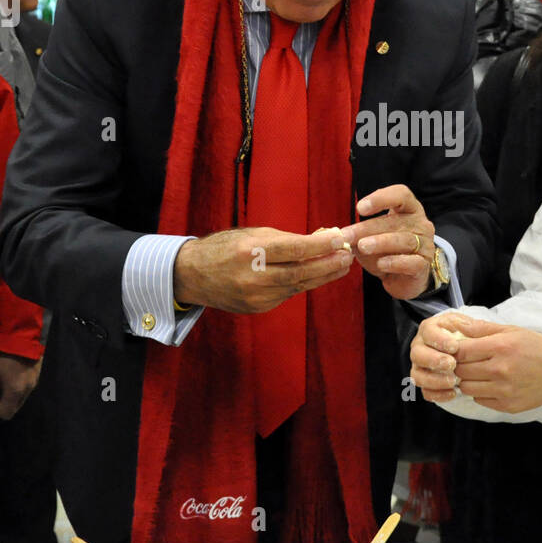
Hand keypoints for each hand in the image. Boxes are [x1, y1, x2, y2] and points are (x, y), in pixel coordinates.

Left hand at [0, 351, 41, 419]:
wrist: (19, 331)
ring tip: (4, 380)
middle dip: (5, 403)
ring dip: (13, 394)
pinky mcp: (39, 371)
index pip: (7, 414)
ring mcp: (36, 379)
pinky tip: (13, 372)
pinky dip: (20, 385)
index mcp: (16, 391)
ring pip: (23, 396)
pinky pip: (28, 385)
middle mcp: (29, 388)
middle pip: (16, 407)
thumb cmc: (0, 353)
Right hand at [173, 226, 353, 313]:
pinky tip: (317, 275)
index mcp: (250, 251)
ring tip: (341, 266)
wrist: (193, 274)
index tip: (340, 239)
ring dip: (322, 276)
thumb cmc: (225, 247)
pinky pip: (286, 295)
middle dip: (328, 265)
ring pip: (297, 286)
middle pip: (300, 273)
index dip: (321, 246)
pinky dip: (303, 284)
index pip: (294, 250)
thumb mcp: (253, 234)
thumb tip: (322, 238)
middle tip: (348, 257)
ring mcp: (254, 296)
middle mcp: (253, 276)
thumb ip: (287, 238)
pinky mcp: (256, 308)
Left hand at [339, 185, 435, 299]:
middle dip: (368, 228)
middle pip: (395, 221)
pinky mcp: (424, 265)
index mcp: (409, 209)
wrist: (403, 278)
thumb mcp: (370, 238)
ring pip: (404, 240)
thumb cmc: (386, 251)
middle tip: (348, 235)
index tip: (360, 208)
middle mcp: (421, 223)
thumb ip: (359, 234)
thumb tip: (340, 234)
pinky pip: (411, 262)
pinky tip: (381, 264)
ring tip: (362, 247)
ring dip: (380, 242)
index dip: (381, 198)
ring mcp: (425, 244)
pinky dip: (395, 262)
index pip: (401, 195)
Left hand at [411, 313, 541, 411]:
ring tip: (478, 373)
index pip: (461, 351)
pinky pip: (480, 400)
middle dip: (459, 365)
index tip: (456, 349)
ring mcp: (503, 390)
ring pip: (467, 388)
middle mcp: (500, 370)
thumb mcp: (512, 330)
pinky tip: (490, 384)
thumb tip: (458, 325)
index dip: (454, 350)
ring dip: (467, 380)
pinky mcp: (507, 405)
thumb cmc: (537, 347)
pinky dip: (480, 392)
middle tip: (466, 361)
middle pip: (461, 371)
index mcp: (500, 347)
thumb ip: (483, 329)